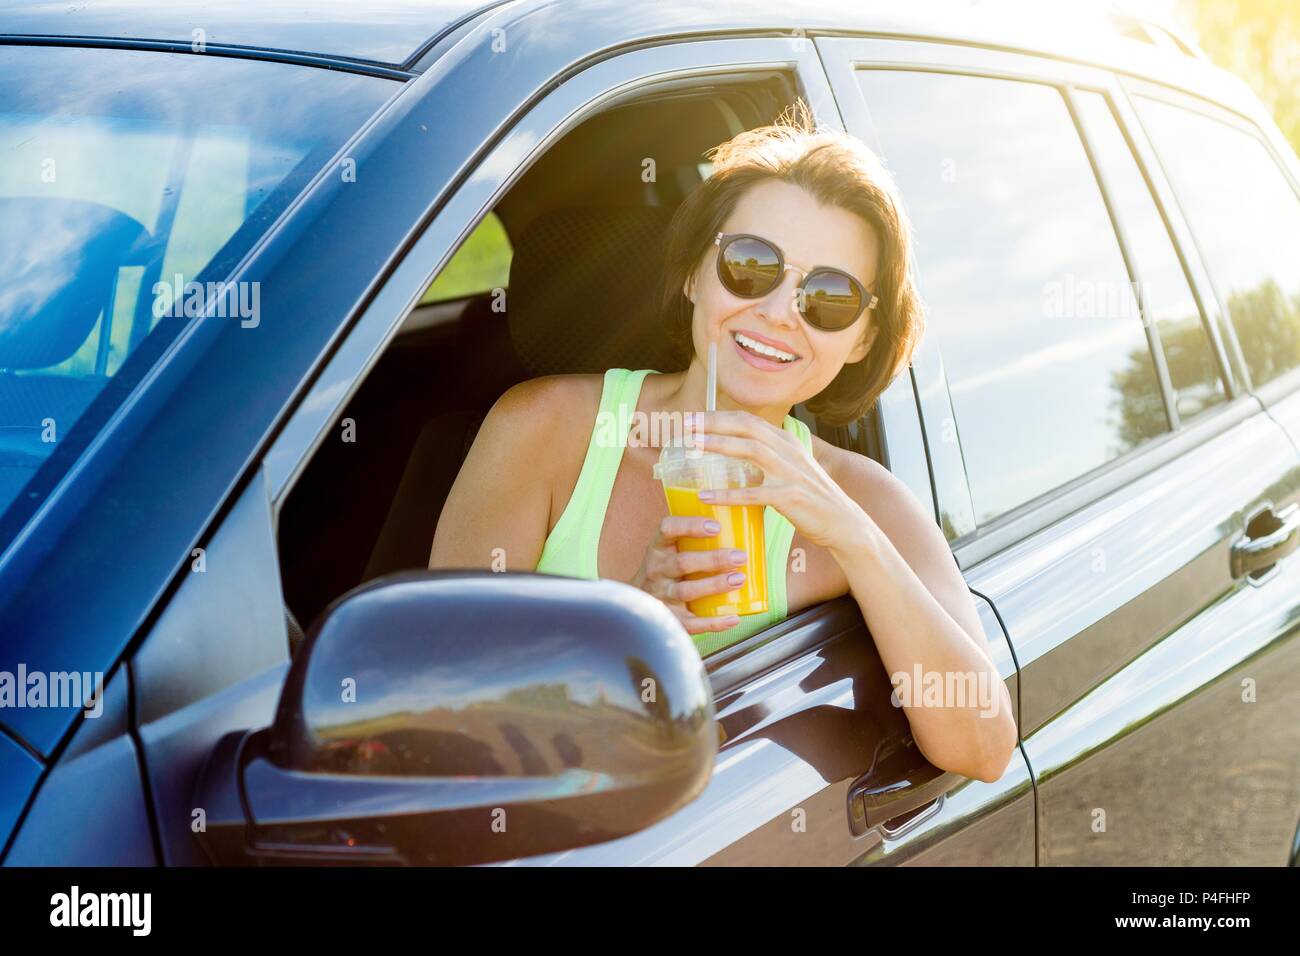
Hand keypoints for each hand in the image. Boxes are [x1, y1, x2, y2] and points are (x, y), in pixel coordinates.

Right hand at [630, 515, 749, 634]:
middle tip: (739, 556)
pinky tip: (733, 618)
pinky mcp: (671, 618)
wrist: (637, 603)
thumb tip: (741, 525)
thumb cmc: (665, 571)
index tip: (715, 526)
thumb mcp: (669, 550)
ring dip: (714, 585)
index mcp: (658, 548)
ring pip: (686, 591)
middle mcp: (657, 570)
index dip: (690, 526)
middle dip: (713, 559)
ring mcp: (662, 595)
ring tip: (738, 579)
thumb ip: (693, 539)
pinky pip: (692, 623)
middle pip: (682, 563)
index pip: (667, 529)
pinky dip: (713, 623)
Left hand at [687, 409, 868, 551]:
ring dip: (718, 445)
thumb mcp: (792, 469)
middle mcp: (789, 451)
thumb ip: (769, 457)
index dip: (718, 417)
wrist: (843, 523)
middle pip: (746, 427)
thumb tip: (737, 453)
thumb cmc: (812, 498)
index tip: (694, 418)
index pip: (748, 420)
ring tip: (692, 447)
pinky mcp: (791, 496)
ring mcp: (791, 472)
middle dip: (713, 422)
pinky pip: (753, 494)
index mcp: (786, 442)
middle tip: (685, 424)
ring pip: (750, 450)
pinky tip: (706, 496)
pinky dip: (728, 494)